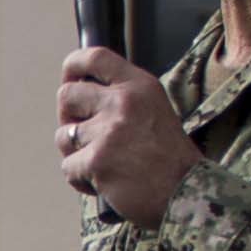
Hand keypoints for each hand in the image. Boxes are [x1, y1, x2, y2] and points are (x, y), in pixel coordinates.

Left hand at [56, 46, 200, 224]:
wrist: (187, 193)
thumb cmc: (170, 158)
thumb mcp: (154, 110)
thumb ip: (123, 98)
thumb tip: (80, 95)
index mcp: (139, 86)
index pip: (95, 58)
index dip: (74, 65)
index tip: (69, 77)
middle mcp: (123, 102)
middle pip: (67, 95)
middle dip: (67, 117)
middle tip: (83, 135)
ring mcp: (108, 131)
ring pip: (63, 136)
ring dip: (75, 153)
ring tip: (100, 164)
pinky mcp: (97, 160)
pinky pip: (68, 167)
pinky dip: (80, 180)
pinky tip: (103, 184)